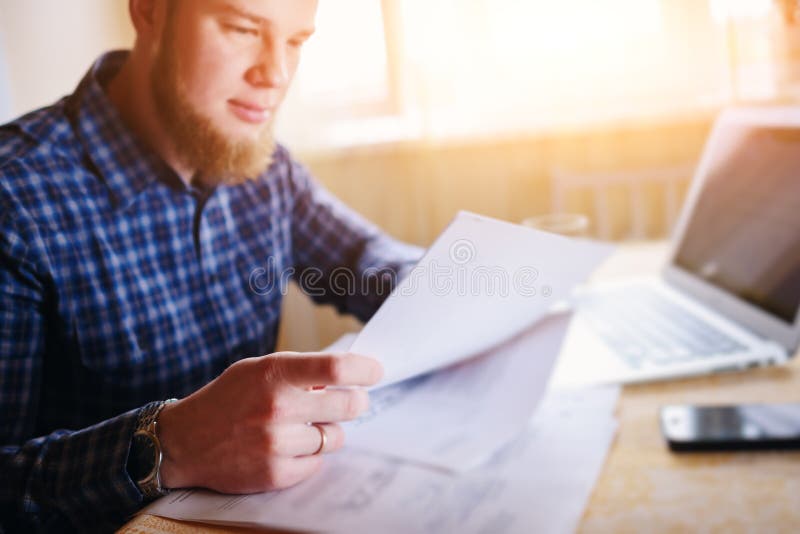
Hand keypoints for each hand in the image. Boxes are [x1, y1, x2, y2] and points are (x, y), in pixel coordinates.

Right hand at [156, 351, 382, 492]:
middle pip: (349, 406)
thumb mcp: (258, 369)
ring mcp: (277, 444)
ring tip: (304, 426)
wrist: (185, 441)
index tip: (375, 372)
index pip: (336, 369)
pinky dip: (311, 454)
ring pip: (335, 437)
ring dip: (328, 431)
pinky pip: (318, 462)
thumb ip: (298, 371)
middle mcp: (277, 408)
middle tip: (352, 401)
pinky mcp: (276, 473)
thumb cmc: (227, 399)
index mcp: (274, 374)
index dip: (364, 370)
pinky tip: (289, 446)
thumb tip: (346, 374)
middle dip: (356, 402)